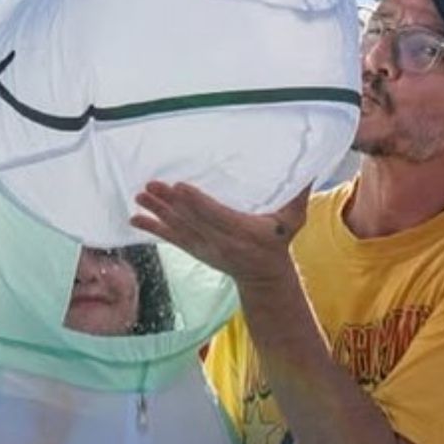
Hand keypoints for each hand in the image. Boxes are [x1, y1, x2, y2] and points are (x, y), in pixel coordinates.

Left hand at [130, 181, 306, 287]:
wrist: (263, 275)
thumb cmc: (278, 241)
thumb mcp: (293, 221)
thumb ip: (298, 195)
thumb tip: (310, 167)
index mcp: (243, 232)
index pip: (216, 216)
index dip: (197, 203)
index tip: (180, 188)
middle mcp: (219, 242)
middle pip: (191, 221)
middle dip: (170, 204)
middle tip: (151, 187)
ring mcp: (204, 247)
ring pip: (178, 229)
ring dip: (157, 213)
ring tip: (140, 197)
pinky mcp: (194, 249)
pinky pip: (171, 239)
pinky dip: (152, 229)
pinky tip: (134, 219)